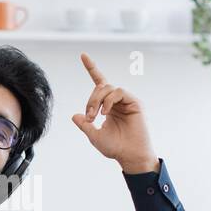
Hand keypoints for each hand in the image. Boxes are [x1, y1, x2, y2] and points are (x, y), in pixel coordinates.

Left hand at [70, 53, 158, 173]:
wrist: (130, 156)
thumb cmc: (115, 148)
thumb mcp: (94, 136)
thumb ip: (84, 125)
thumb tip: (74, 116)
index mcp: (108, 106)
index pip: (99, 83)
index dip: (92, 68)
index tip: (83, 55)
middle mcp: (117, 101)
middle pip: (100, 87)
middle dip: (91, 100)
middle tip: (89, 117)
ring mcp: (127, 101)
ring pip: (108, 88)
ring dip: (97, 100)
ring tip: (96, 116)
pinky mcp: (135, 102)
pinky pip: (119, 92)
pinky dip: (109, 100)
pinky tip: (106, 113)